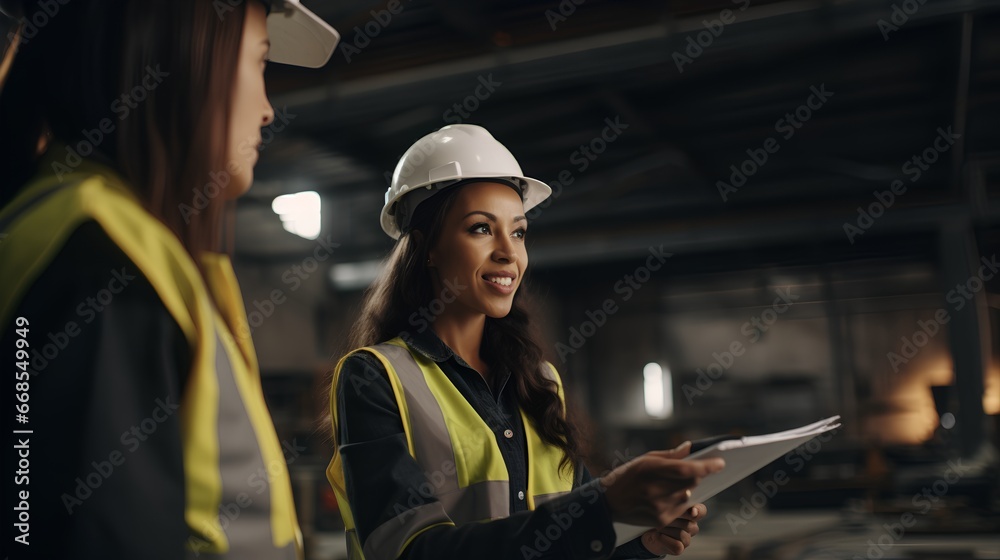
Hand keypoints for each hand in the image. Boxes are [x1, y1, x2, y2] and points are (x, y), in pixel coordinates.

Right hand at [600, 441, 723, 527]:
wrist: (609, 504)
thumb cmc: (626, 477)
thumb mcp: (644, 460)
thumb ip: (669, 455)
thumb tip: (690, 448)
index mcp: (650, 469)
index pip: (686, 469)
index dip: (706, 466)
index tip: (720, 463)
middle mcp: (655, 489)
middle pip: (692, 482)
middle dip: (697, 476)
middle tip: (695, 471)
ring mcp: (659, 507)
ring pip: (689, 496)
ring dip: (689, 489)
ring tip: (675, 484)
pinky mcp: (661, 520)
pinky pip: (682, 509)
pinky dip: (682, 501)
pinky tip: (670, 497)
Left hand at [639, 503, 706, 555]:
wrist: (647, 533)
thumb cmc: (655, 515)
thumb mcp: (662, 505)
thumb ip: (673, 501)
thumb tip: (684, 495)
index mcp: (690, 513)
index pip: (701, 511)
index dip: (698, 511)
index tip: (692, 511)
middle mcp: (691, 526)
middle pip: (689, 523)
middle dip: (672, 519)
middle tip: (659, 516)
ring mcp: (687, 539)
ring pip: (681, 534)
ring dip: (666, 529)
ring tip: (657, 526)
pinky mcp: (679, 549)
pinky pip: (677, 545)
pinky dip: (664, 539)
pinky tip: (658, 535)